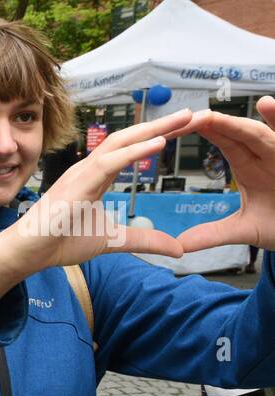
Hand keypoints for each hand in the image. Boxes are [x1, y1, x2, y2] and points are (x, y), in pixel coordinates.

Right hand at [0, 109, 193, 272]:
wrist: (27, 253)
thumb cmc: (58, 242)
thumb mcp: (113, 241)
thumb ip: (144, 240)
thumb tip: (178, 249)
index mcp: (95, 177)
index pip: (130, 149)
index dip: (156, 136)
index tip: (183, 128)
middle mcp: (88, 169)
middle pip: (129, 138)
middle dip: (161, 124)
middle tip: (191, 113)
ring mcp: (81, 174)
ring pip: (121, 143)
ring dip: (153, 129)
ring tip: (182, 119)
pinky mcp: (77, 185)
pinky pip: (110, 163)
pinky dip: (135, 151)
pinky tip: (158, 143)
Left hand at [177, 96, 274, 251]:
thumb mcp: (245, 230)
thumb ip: (213, 234)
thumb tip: (179, 246)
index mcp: (249, 164)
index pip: (223, 139)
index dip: (202, 130)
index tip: (175, 125)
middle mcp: (267, 155)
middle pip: (241, 132)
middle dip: (218, 122)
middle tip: (192, 115)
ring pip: (270, 134)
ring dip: (263, 119)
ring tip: (254, 105)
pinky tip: (272, 107)